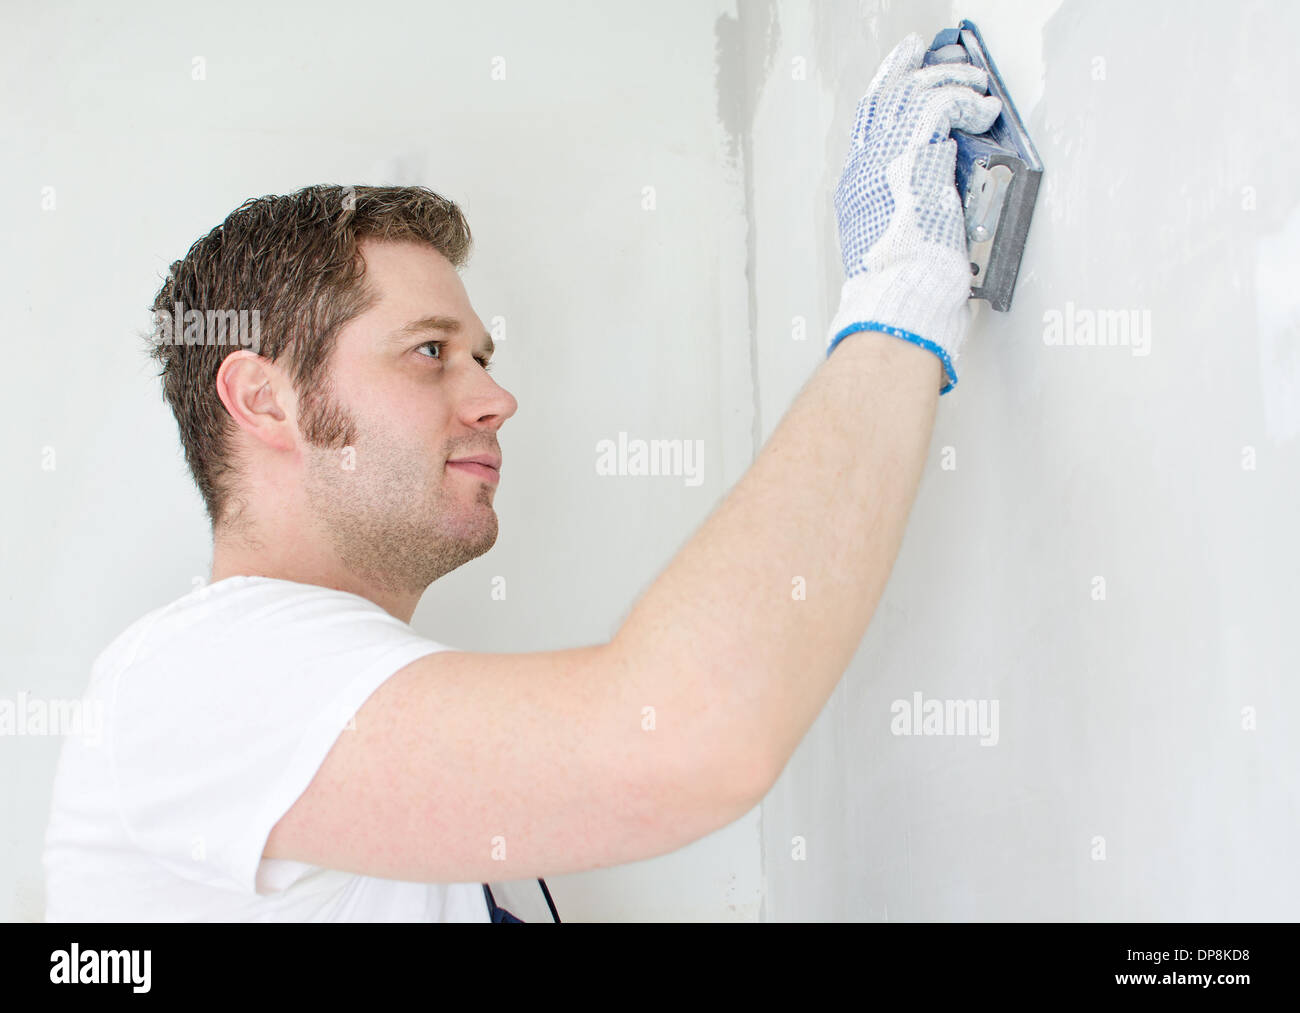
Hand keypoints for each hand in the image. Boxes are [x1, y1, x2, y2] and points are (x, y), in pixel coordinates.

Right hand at [826, 32, 1000, 393]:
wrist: (904, 298)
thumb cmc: (907, 288)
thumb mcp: (903, 243)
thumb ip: (912, 207)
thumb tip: (940, 190)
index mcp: (858, 190)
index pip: (868, 124)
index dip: (887, 91)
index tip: (904, 71)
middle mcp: (864, 169)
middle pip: (883, 98)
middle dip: (912, 69)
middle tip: (935, 52)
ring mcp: (885, 160)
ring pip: (914, 93)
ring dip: (949, 81)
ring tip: (975, 83)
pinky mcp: (914, 157)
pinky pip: (942, 105)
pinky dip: (967, 101)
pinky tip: (984, 110)